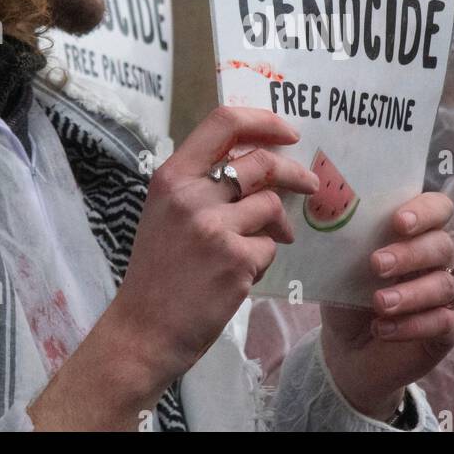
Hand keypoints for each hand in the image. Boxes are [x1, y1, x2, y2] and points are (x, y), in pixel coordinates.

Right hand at [30, 106, 318, 428]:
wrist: (142, 331)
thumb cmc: (157, 273)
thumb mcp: (165, 213)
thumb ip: (201, 184)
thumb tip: (254, 164)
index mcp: (172, 177)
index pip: (224, 122)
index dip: (264, 122)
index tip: (288, 133)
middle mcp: (191, 195)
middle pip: (262, 163)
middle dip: (295, 173)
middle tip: (310, 184)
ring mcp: (214, 227)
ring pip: (271, 207)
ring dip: (275, 228)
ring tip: (258, 248)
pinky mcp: (235, 260)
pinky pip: (270, 248)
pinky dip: (263, 260)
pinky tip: (239, 276)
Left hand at [320, 192, 453, 420]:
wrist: (346, 350)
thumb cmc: (348, 297)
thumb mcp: (341, 267)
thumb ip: (348, 241)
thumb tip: (334, 213)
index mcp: (415, 235)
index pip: (438, 208)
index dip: (424, 211)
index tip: (398, 222)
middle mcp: (437, 262)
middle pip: (442, 246)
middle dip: (410, 253)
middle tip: (377, 264)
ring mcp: (445, 297)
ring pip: (444, 285)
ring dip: (410, 293)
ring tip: (378, 304)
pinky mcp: (447, 332)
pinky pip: (446, 323)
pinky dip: (414, 325)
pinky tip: (383, 329)